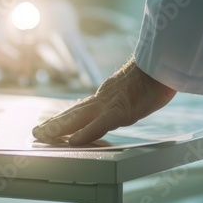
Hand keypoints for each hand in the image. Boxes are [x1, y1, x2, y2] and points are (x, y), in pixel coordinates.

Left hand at [32, 59, 176, 145]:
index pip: (84, 107)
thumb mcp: (141, 86)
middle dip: (55, 123)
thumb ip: (134, 93)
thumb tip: (137, 96)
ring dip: (59, 127)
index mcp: (110, 93)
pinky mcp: (122, 109)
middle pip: (75, 112)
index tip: (54, 123)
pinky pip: (100, 124)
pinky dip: (85, 133)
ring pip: (79, 117)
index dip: (68, 116)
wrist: (166, 60)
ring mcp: (111, 103)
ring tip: (41, 135)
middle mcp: (105, 97)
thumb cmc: (159, 72)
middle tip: (36, 131)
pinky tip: (72, 141)